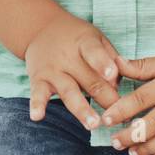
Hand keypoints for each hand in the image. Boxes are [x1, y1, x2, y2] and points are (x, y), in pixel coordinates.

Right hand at [23, 12, 121, 126]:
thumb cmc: (77, 39)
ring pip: (68, 92)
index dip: (103, 64)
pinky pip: (37, 95)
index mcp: (85, 43)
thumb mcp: (96, 38)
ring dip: (81, 110)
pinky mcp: (37, 80)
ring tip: (93, 124)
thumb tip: (118, 84)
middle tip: (116, 115)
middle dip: (104, 98)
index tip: (112, 75)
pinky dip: (37, 105)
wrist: (40, 29)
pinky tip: (37, 116)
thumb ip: (109, 58)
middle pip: (88, 80)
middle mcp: (67, 57)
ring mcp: (52, 70)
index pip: (94, 52)